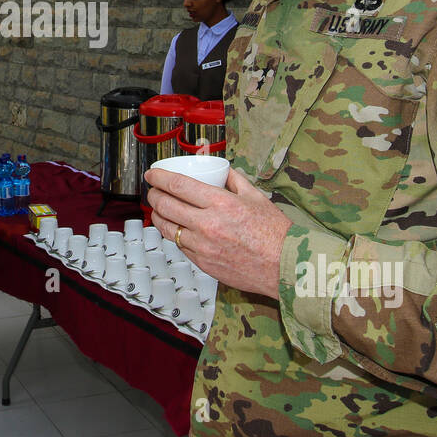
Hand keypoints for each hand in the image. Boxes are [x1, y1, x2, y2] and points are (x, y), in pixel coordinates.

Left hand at [144, 165, 289, 299]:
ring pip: (167, 228)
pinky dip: (174, 234)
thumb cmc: (274, 233)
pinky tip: (176, 228)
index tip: (152, 174)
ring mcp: (202, 246)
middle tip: (153, 190)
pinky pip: (179, 246)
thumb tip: (221, 170)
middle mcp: (207, 225)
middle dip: (153, 195)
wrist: (283, 266)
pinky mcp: (203, 263)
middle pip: (165, 206)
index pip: (177, 185)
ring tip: (159, 209)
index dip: (159, 178)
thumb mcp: (255, 196)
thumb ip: (234, 180)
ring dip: (158, 216)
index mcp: (220, 203)